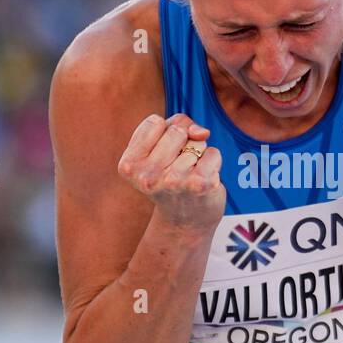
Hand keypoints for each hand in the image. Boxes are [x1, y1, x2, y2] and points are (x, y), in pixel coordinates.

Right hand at [119, 113, 224, 232]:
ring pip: (197, 141)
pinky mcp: (199, 186)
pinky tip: (202, 180)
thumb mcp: (161, 147)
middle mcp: (147, 176)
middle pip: (176, 130)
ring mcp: (173, 182)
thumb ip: (177, 125)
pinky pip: (213, 153)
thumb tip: (202, 132)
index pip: (154, 122)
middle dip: (184, 141)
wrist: (186, 221)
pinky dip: (213, 162)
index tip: (163, 154)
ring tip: (190, 175)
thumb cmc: (172, 175)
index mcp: (129, 165)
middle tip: (179, 166)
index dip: (164, 132)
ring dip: (199, 154)